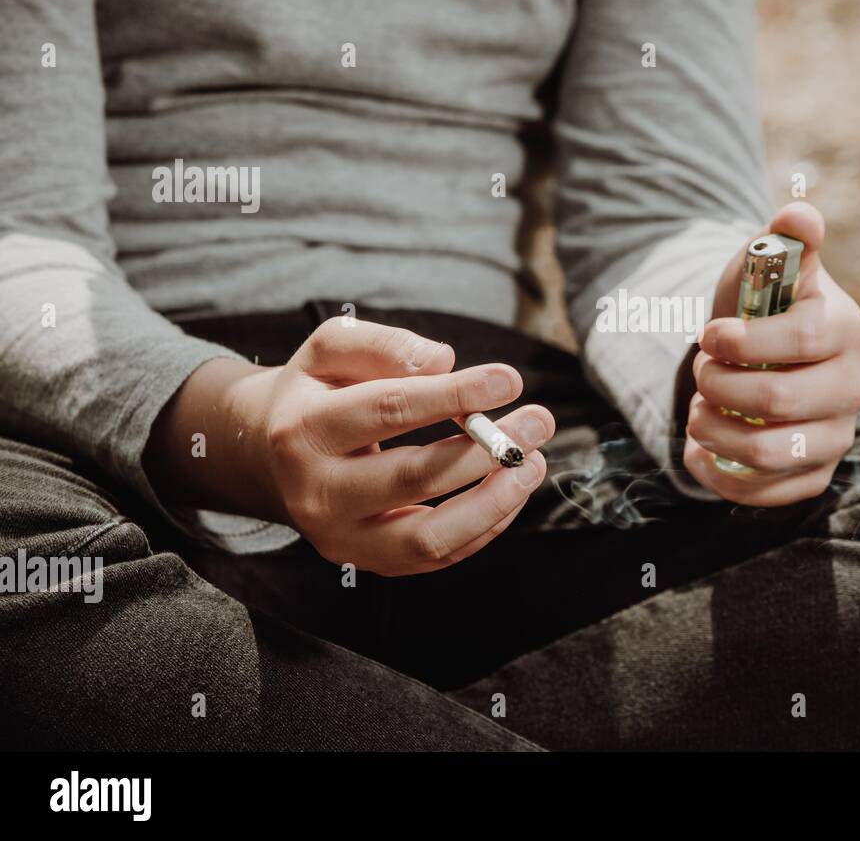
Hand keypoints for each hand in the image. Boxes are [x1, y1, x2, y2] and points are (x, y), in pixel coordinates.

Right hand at [145, 318, 552, 575]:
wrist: (271, 455)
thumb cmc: (318, 392)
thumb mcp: (333, 349)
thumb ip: (384, 345)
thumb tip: (444, 362)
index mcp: (303, 429)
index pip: (390, 410)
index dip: (455, 394)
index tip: (508, 379)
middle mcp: (316, 492)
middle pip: (414, 476)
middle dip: (487, 449)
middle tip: (539, 420)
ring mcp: (340, 537)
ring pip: (430, 536)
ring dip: (496, 501)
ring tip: (534, 463)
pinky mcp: (368, 562)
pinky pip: (437, 556)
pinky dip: (486, 526)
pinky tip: (511, 488)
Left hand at [683, 202, 859, 505]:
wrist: (751, 358)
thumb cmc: (758, 307)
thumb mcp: (763, 266)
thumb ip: (784, 238)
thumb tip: (799, 212)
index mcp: (845, 327)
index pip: (806, 338)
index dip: (747, 341)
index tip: (708, 335)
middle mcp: (853, 385)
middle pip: (782, 401)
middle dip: (721, 387)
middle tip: (700, 373)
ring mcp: (837, 435)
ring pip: (770, 452)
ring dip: (714, 430)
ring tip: (699, 409)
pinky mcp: (814, 475)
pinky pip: (767, 493)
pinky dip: (719, 473)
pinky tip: (701, 448)